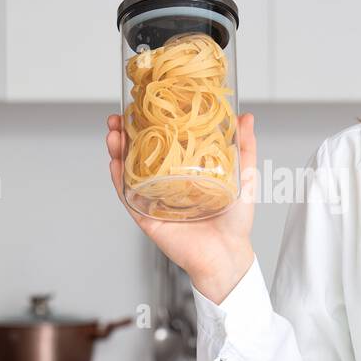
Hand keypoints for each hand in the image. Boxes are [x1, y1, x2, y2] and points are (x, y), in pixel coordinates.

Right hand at [105, 111, 258, 303]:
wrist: (228, 254)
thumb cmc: (235, 220)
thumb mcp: (243, 177)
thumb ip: (245, 148)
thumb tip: (246, 117)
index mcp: (183, 172)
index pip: (161, 143)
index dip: (148, 125)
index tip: (140, 107)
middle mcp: (165, 183)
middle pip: (138, 154)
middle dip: (124, 134)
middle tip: (119, 118)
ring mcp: (154, 199)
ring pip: (128, 172)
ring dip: (117, 151)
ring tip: (113, 133)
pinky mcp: (147, 217)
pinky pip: (128, 196)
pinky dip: (118, 179)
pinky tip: (114, 163)